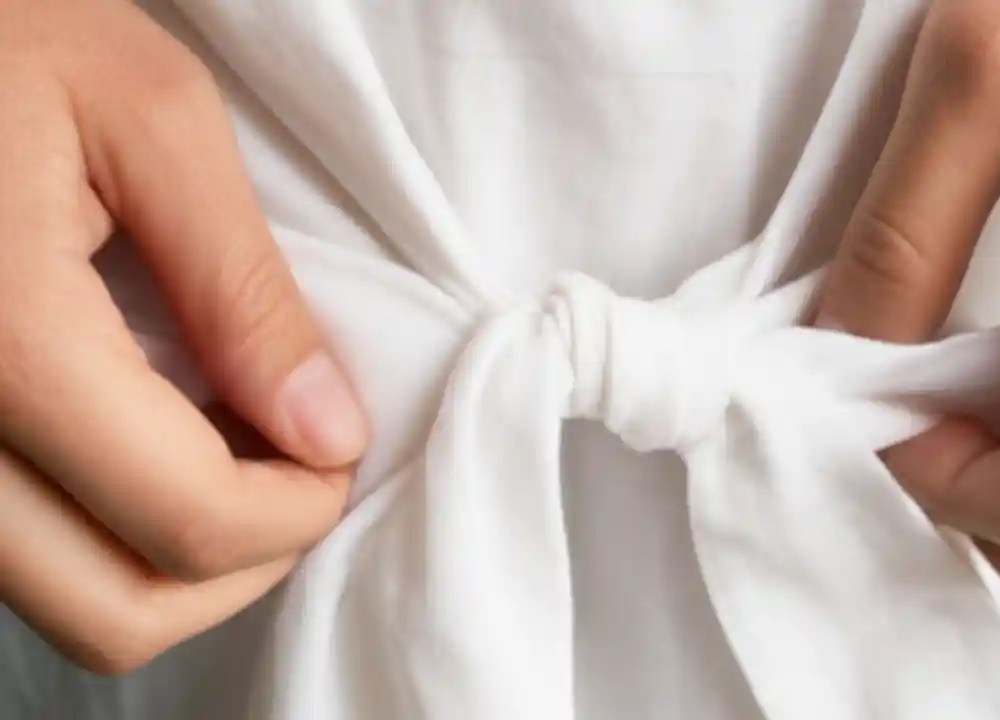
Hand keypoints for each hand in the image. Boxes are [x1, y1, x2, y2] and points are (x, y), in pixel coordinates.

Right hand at [0, 0, 367, 670]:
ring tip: (235, 450)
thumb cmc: (1, 33)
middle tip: (299, 467)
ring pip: (67, 605)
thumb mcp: (149, 118)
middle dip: (245, 560)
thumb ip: (243, 289)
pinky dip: (113, 533)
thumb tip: (324, 431)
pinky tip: (155, 439)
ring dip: (179, 560)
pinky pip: (26, 555)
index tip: (339, 448)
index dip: (297, 511)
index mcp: (1, 340)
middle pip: (118, 610)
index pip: (186, 522)